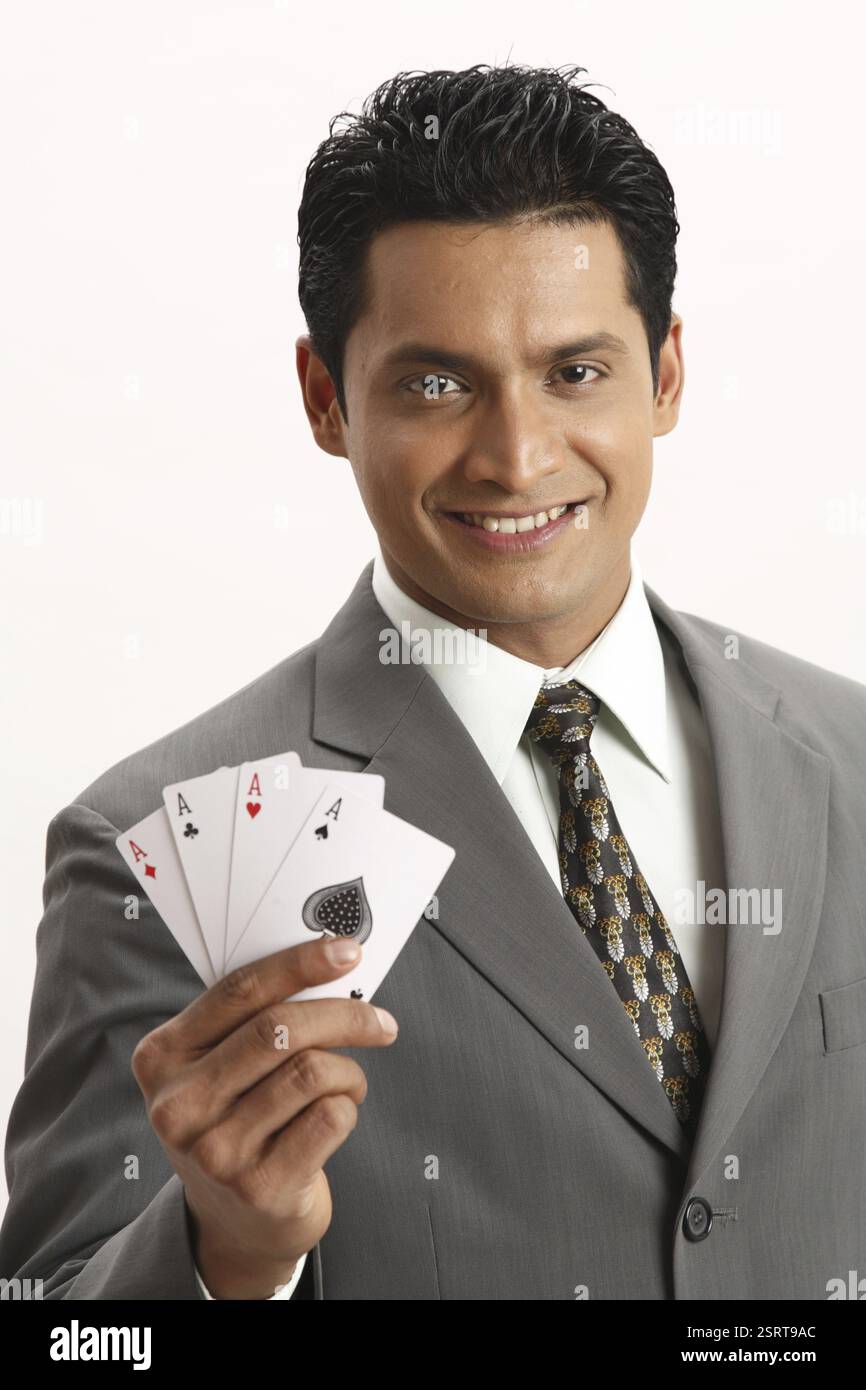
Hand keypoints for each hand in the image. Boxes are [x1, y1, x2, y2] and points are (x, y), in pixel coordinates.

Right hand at [131, 937, 397, 1297]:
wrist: (233, 1221)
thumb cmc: (237, 1119)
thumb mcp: (219, 1068)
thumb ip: (254, 1019)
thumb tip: (331, 964)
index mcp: (162, 1056)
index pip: (239, 991)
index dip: (300, 963)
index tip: (347, 949)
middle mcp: (180, 1104)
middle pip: (280, 1029)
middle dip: (343, 1014)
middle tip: (379, 1020)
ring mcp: (216, 1150)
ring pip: (312, 1072)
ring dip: (347, 1071)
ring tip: (346, 1083)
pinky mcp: (258, 1186)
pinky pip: (330, 1116)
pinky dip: (348, 1107)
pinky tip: (334, 1117)